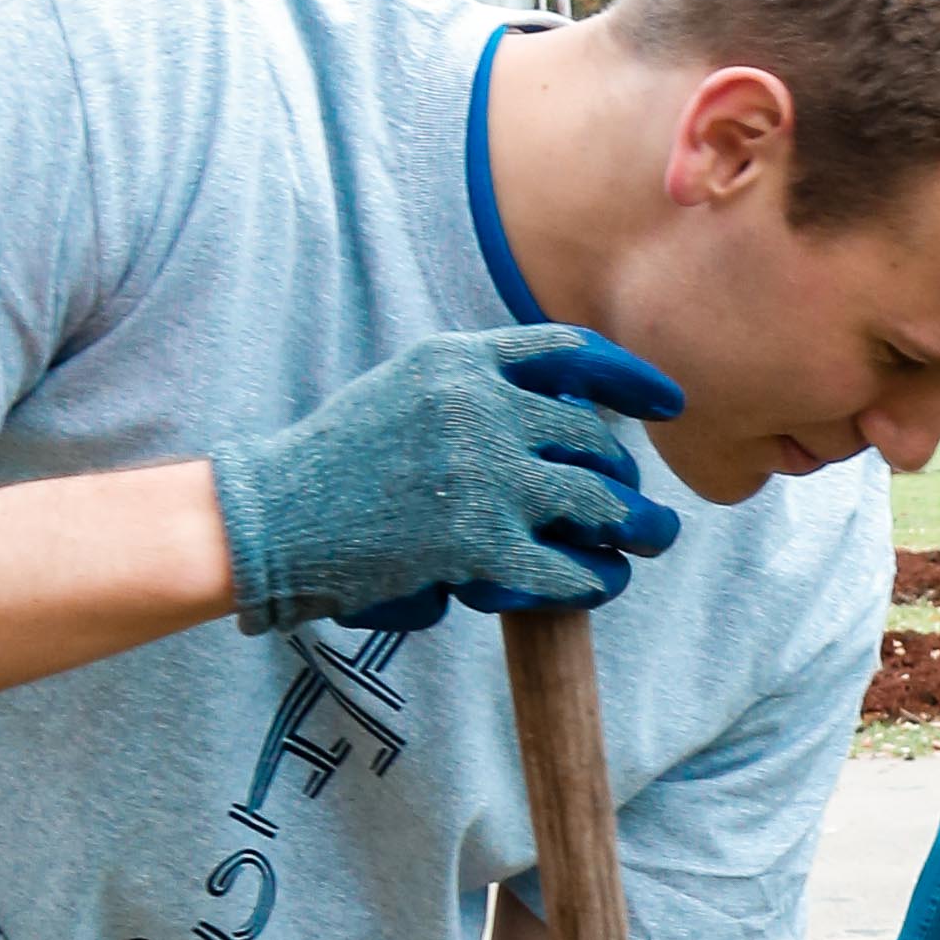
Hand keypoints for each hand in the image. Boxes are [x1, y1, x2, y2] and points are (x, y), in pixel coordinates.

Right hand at [210, 322, 684, 636]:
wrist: (271, 519)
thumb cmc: (337, 468)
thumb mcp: (405, 393)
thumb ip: (475, 396)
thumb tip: (567, 429)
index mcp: (458, 360)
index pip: (569, 355)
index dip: (630, 380)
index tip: (668, 403)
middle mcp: (477, 407)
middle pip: (594, 439)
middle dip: (625, 478)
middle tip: (640, 509)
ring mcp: (482, 476)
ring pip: (600, 502)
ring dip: (637, 529)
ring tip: (649, 544)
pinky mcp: (478, 545)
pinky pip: (570, 567)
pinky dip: (595, 579)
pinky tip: (599, 584)